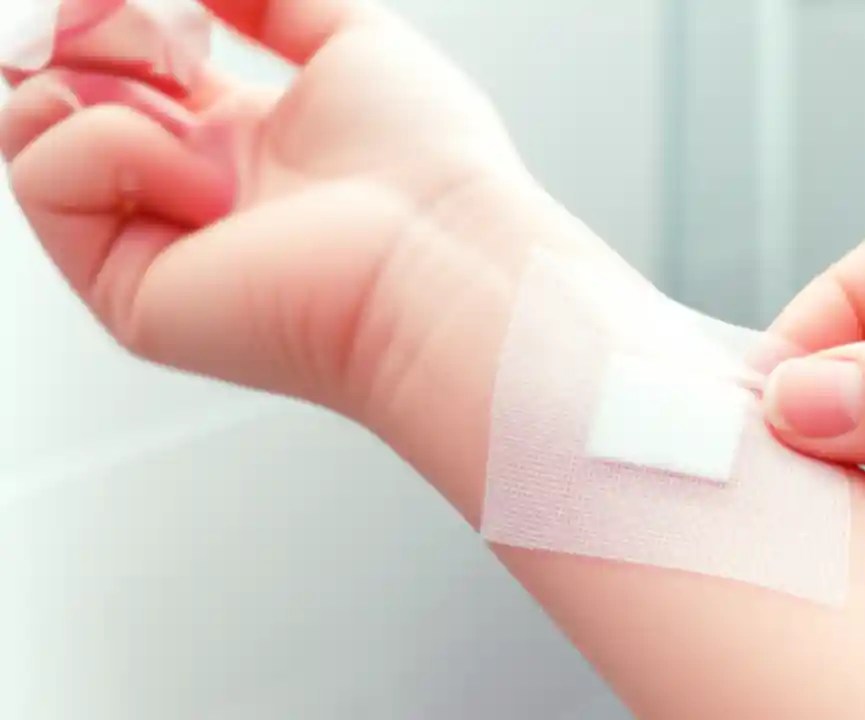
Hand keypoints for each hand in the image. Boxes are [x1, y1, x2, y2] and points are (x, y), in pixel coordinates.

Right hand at [1, 0, 534, 416]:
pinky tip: (199, 178)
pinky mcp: (129, 290)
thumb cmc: (431, 168)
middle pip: (68, 93)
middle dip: (83, 30)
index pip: (135, 69)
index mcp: (245, 139)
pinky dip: (109, 148)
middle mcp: (195, 190)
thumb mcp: (354, 38)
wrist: (441, 257)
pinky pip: (47, 181)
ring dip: (89, 76)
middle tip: (158, 34)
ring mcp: (160, 240)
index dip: (117, 14)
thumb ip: (271, 0)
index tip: (156, 4)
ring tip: (175, 83)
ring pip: (37, 134)